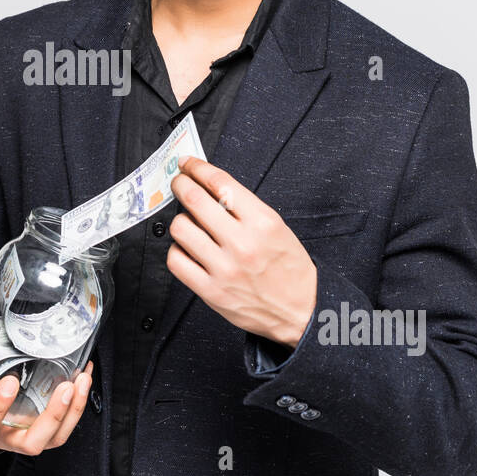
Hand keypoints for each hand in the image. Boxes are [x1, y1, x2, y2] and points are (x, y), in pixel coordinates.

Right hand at [0, 281, 94, 454]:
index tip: (10, 380)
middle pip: (29, 443)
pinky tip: (84, 378)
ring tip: (80, 381)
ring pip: (52, 439)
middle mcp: (3, 435)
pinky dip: (78, 406)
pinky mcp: (43, 431)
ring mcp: (25, 435)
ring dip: (70, 413)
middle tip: (64, 386)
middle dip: (50, 416)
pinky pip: (64, 428)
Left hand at [166, 155, 317, 348]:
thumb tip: (210, 188)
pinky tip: (186, 248)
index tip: (188, 164)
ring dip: (180, 219)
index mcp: (262, 222)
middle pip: (194, 200)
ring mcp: (224, 268)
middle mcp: (242, 243)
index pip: (220, 183)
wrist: (300, 311)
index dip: (198, 168)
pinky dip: (177, 250)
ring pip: (181, 228)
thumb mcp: (276, 228)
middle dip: (181, 184)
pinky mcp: (211, 291)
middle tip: (179, 183)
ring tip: (188, 221)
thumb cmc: (289, 269)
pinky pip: (176, 261)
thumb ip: (244, 208)